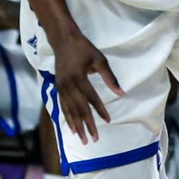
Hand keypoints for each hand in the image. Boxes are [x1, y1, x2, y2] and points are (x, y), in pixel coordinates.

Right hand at [50, 28, 122, 142]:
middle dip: (87, 124)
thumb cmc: (84, 48)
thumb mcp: (100, 59)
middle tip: (94, 139)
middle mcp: (68, 84)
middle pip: (79, 108)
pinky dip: (68, 118)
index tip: (108, 120)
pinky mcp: (58, 87)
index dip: (100, 110)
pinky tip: (72, 128)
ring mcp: (61, 87)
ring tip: (82, 138)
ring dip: (76, 125)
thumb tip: (121, 93)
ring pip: (69, 110)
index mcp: (78, 77)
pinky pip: (63, 106)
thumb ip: (109, 77)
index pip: (91, 98)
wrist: (63, 40)